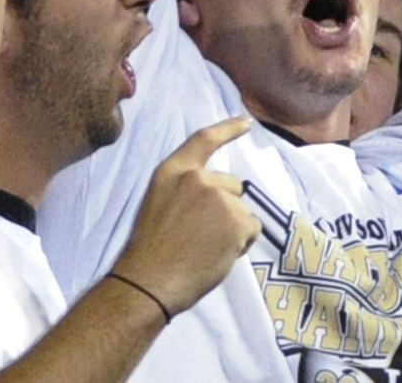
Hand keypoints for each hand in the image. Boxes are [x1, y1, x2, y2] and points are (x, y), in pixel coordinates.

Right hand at [111, 118, 260, 315]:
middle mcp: (197, 178)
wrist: (150, 280)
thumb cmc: (152, 248)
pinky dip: (242, 243)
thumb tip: (218, 193)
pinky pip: (251, 229)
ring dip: (233, 228)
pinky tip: (219, 254)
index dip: (228, 128)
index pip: (204, 139)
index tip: (246, 121)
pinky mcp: (235, 220)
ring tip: (207, 248)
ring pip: (243, 211)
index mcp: (172, 170)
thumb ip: (186, 188)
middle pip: (232, 186)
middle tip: (202, 234)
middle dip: (226, 207)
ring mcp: (218, 197)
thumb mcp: (160, 201)